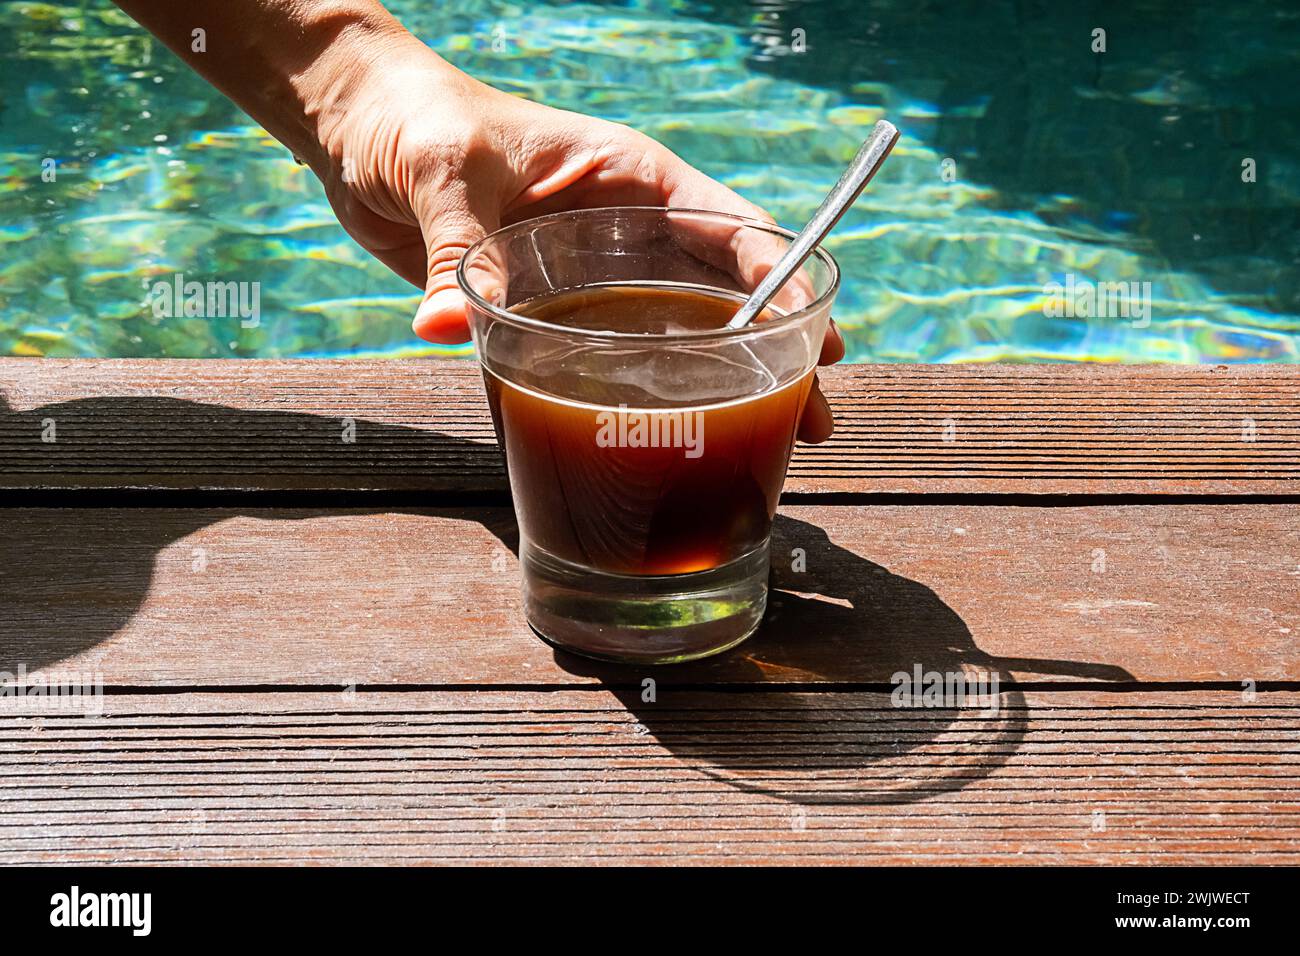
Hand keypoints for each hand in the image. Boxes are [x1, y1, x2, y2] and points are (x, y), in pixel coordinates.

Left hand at [313, 38, 842, 441]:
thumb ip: (455, 246)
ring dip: (731, 382)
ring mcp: (594, 271)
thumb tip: (443, 326)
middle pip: (726, 292)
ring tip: (777, 438)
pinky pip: (618, 352)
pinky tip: (680, 435)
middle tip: (818, 414)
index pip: (728, 226)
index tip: (819, 334)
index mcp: (627, 176)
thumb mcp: (442, 172)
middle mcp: (624, 228)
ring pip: (685, 329)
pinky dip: (655, 391)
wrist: (359, 126)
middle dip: (778, 350)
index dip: (784, 278)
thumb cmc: (413, 119)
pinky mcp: (554, 305)